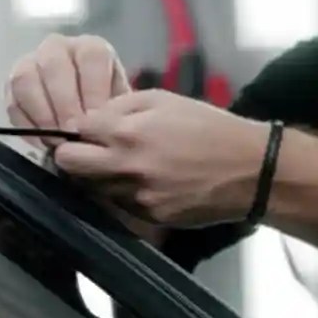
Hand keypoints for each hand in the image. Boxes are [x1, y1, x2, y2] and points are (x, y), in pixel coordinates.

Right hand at [5, 34, 129, 149]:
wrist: (87, 119)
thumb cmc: (107, 111)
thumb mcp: (119, 108)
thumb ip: (113, 112)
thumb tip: (100, 126)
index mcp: (89, 47)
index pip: (90, 56)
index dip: (93, 90)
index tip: (96, 120)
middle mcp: (58, 48)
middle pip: (54, 65)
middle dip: (64, 104)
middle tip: (73, 133)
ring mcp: (30, 63)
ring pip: (26, 79)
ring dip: (41, 114)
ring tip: (56, 140)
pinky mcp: (11, 86)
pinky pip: (12, 102)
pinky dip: (27, 126)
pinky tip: (43, 143)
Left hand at [54, 89, 270, 227]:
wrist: (250, 171)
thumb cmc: (207, 127)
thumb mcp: (163, 99)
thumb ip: (120, 106)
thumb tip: (90, 119)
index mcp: (128, 132)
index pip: (75, 130)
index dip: (78, 127)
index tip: (85, 129)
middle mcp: (125, 167)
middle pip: (68, 165)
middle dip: (70, 154)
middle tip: (86, 149)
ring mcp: (135, 197)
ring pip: (89, 188)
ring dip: (94, 175)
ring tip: (117, 164)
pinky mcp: (147, 218)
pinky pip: (116, 203)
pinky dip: (119, 191)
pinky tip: (139, 181)